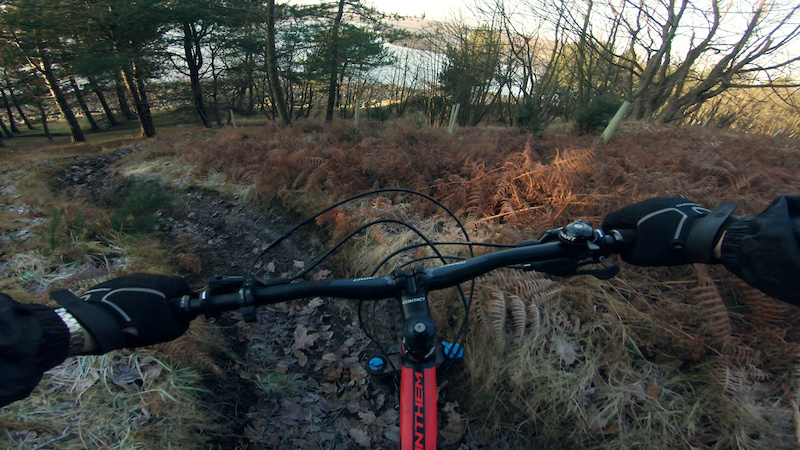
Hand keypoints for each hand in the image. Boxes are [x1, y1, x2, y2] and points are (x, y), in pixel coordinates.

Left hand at [51, 274, 192, 353]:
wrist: (100, 322)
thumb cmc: (140, 325)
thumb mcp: (168, 331)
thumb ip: (182, 324)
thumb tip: (184, 319)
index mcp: (163, 283)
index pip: (182, 284)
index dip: (184, 296)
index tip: (180, 308)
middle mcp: (146, 276)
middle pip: (162, 285)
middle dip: (164, 298)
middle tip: (161, 316)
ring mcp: (126, 279)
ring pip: (143, 287)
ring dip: (145, 299)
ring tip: (140, 317)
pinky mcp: (110, 284)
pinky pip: (125, 291)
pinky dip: (128, 301)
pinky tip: (124, 315)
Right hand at [601, 198, 736, 265]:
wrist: (705, 235)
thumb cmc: (669, 246)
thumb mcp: (642, 256)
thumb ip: (627, 253)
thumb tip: (623, 251)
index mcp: (636, 212)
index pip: (612, 217)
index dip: (607, 229)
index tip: (609, 238)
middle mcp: (649, 202)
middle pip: (630, 214)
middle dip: (627, 228)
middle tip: (630, 242)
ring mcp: (666, 201)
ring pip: (648, 212)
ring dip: (645, 224)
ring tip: (652, 239)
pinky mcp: (681, 203)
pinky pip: (664, 212)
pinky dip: (660, 222)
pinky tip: (669, 234)